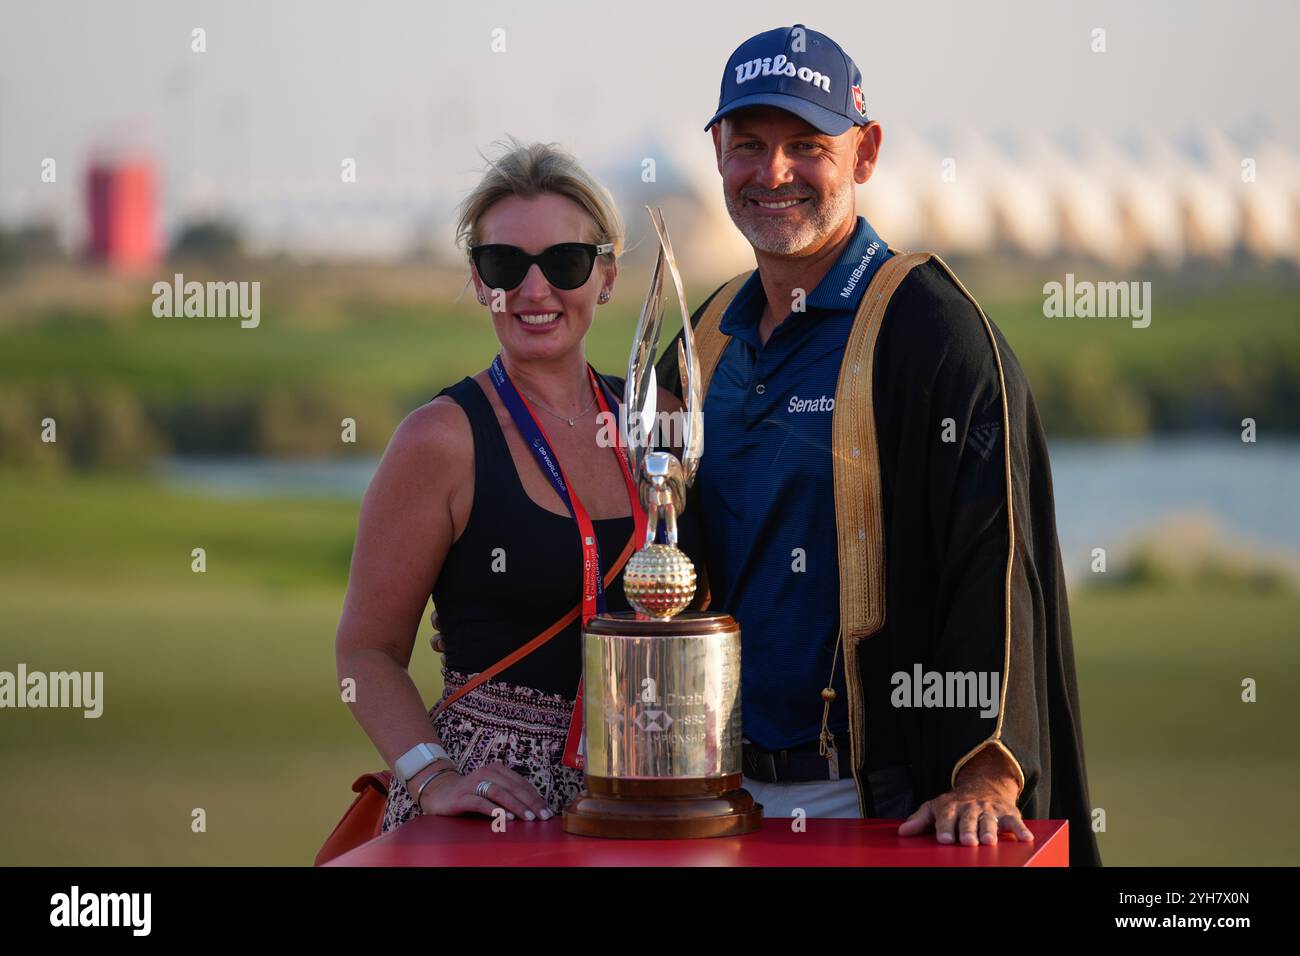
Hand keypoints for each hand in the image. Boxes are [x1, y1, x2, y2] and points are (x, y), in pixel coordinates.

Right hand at [418, 761, 552, 821]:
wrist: (439, 793)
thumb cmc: (472, 794)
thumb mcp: (493, 791)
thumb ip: (510, 796)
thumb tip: (535, 810)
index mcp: (497, 769)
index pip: (521, 783)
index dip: (536, 797)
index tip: (548, 811)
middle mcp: (486, 772)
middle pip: (513, 787)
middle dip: (531, 803)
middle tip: (543, 816)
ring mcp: (472, 783)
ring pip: (499, 792)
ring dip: (516, 805)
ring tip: (528, 818)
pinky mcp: (461, 796)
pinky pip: (480, 802)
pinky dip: (494, 810)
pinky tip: (505, 818)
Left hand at [897, 746, 1032, 845]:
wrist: (983, 786)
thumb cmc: (956, 804)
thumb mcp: (935, 808)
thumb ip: (920, 820)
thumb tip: (903, 831)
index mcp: (951, 807)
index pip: (947, 818)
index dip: (945, 828)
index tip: (944, 839)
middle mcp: (970, 807)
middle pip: (968, 819)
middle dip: (968, 830)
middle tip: (967, 841)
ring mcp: (989, 809)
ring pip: (989, 820)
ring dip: (989, 830)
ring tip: (988, 841)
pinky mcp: (1007, 813)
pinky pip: (1014, 821)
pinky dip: (1020, 829)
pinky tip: (1024, 837)